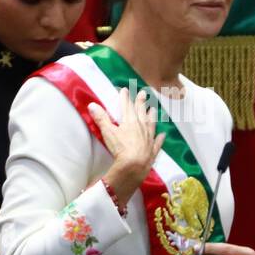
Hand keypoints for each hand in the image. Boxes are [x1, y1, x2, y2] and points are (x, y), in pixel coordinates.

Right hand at [88, 87, 164, 202]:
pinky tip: (163, 135)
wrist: (135, 165)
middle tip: (144, 93)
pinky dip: (160, 138)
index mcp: (130, 121)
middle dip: (141, 102)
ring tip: (153, 109)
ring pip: (151, 124)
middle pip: (141, 112)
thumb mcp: (108, 132)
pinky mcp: (153, 149)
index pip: (127, 106)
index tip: (124, 89)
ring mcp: (149, 138)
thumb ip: (101, 118)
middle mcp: (141, 126)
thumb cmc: (120, 148)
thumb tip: (92, 105)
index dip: (125, 97)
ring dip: (152, 116)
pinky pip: (157, 142)